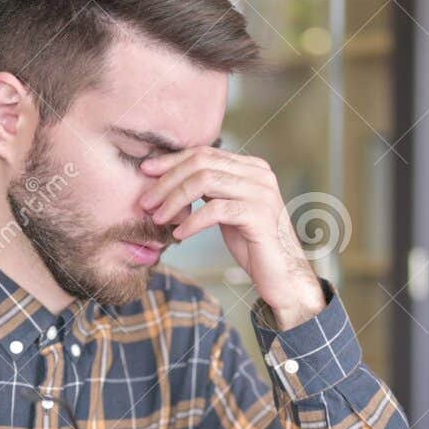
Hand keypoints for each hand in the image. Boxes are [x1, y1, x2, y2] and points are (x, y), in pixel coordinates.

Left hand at [139, 148, 325, 328]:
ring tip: (158, 219)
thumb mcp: (228, 210)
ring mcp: (261, 192)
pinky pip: (216, 210)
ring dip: (175, 200)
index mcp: (251, 167)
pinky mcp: (259, 215)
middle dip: (167, 182)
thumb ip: (210, 190)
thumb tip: (170, 179)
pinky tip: (179, 234)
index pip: (204, 153)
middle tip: (145, 202)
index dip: (172, 161)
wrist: (283, 276)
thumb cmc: (253, 244)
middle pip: (201, 164)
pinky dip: (192, 221)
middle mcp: (259, 174)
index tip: (146, 172)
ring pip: (205, 182)